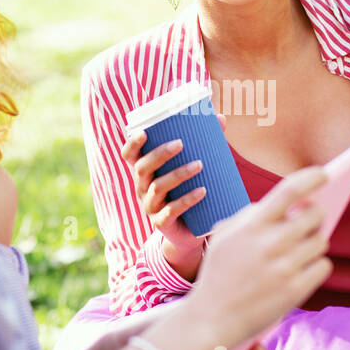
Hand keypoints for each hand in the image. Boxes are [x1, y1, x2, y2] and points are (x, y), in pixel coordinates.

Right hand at [121, 129, 207, 257]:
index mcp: (144, 172)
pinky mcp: (162, 223)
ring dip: (178, 174)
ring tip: (199, 165)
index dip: (132, 144)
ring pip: (158, 188)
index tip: (143, 132)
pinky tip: (202, 191)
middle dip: (159, 154)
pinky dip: (187, 200)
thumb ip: (203, 143)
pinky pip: (171, 210)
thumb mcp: (190, 167)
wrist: (188, 231)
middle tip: (181, 143)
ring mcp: (150, 206)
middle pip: (142, 168)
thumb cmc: (187, 190)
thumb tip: (220, 118)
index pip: (129, 156)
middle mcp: (141, 188)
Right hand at [187, 165, 331, 347]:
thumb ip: (252, 214)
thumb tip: (290, 202)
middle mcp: (270, 244)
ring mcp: (284, 268)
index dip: (311, 177)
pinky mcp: (295, 291)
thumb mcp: (224, 235)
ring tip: (298, 250)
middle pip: (315, 214)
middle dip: (316, 214)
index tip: (324, 173)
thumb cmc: (219, 272)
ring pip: (322, 241)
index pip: (290, 190)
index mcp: (252, 226)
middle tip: (309, 221)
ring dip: (314, 243)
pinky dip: (316, 266)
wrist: (211, 319)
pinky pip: (324, 265)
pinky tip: (301, 269)